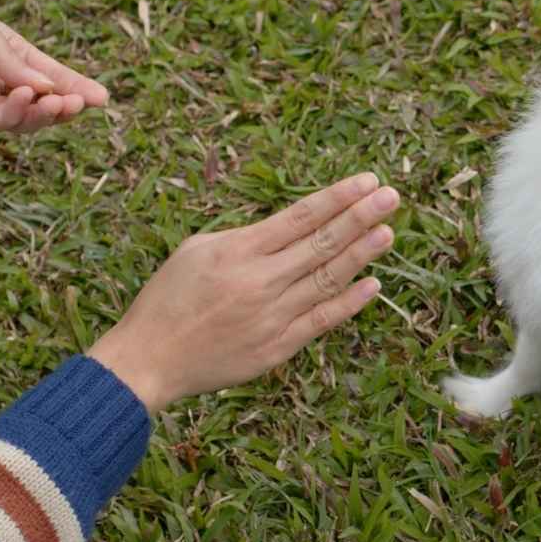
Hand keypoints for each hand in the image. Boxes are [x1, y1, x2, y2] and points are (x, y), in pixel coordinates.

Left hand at [0, 0, 108, 131]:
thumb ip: (4, 56)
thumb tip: (44, 88)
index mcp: (3, 49)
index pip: (48, 72)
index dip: (76, 86)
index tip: (103, 98)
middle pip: (40, 101)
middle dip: (64, 105)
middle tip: (80, 104)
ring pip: (19, 118)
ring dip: (43, 114)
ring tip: (58, 104)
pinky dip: (12, 116)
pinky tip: (26, 100)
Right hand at [89, 173, 401, 412]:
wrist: (149, 359)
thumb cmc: (168, 299)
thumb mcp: (197, 250)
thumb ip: (245, 237)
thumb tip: (291, 227)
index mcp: (238, 250)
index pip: (300, 216)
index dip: (338, 197)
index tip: (368, 182)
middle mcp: (259, 280)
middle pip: (321, 243)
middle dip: (361, 217)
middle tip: (392, 198)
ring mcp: (271, 316)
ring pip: (327, 279)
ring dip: (361, 254)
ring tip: (388, 232)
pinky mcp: (276, 348)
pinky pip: (321, 321)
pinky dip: (348, 303)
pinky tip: (372, 285)